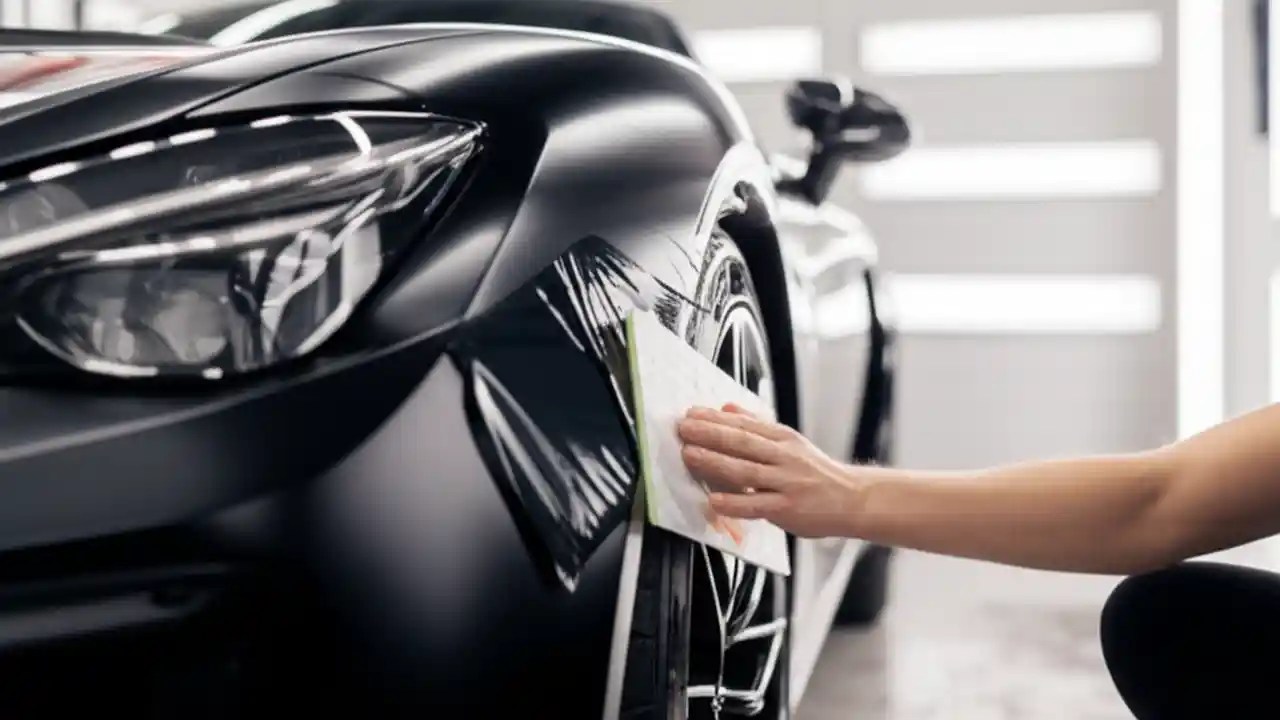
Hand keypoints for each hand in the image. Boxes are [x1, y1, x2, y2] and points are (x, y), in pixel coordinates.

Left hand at [677, 404, 867, 538]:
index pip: (745, 424)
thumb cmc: (817, 473)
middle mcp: (784, 457)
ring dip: (715, 462)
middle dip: (710, 434)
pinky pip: (757, 506)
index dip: (715, 418)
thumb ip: (757, 425)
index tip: (692, 413)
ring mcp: (786, 483)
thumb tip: (726, 406)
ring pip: (746, 471)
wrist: (853, 499)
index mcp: (783, 439)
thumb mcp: (790, 442)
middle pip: (742, 443)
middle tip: (684, 428)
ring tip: (690, 455)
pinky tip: (714, 500)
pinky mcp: (787, 509)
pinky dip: (734, 502)